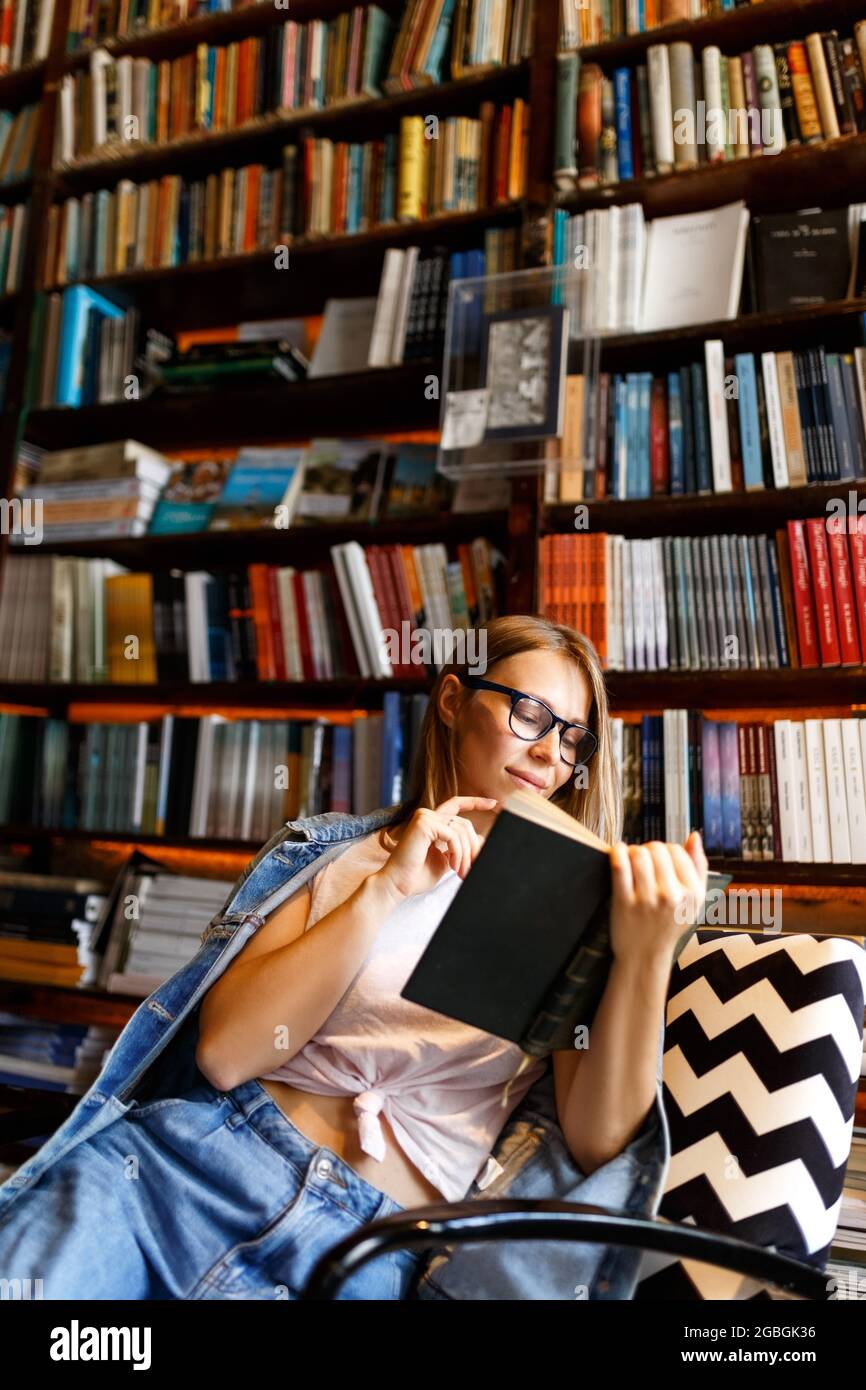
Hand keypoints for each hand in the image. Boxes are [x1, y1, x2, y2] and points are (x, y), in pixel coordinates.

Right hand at [374, 797, 498, 901]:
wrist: (398, 884)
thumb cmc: (417, 876)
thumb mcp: (446, 861)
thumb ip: (460, 849)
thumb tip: (480, 838)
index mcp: (432, 823)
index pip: (455, 804)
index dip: (475, 802)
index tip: (493, 803)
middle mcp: (427, 816)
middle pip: (464, 824)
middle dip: (473, 847)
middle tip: (472, 869)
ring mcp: (424, 817)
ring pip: (461, 830)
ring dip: (466, 855)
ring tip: (462, 873)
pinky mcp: (424, 824)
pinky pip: (453, 836)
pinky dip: (457, 853)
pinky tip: (454, 867)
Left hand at [608, 832, 708, 968]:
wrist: (644, 956)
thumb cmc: (669, 924)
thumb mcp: (693, 902)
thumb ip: (698, 868)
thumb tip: (694, 835)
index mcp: (692, 894)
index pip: (677, 851)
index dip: (666, 850)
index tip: (658, 859)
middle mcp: (672, 896)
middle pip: (657, 849)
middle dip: (648, 848)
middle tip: (643, 858)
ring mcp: (647, 900)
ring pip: (638, 853)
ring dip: (632, 850)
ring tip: (631, 858)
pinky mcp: (624, 903)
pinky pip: (620, 865)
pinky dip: (617, 852)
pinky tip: (617, 852)